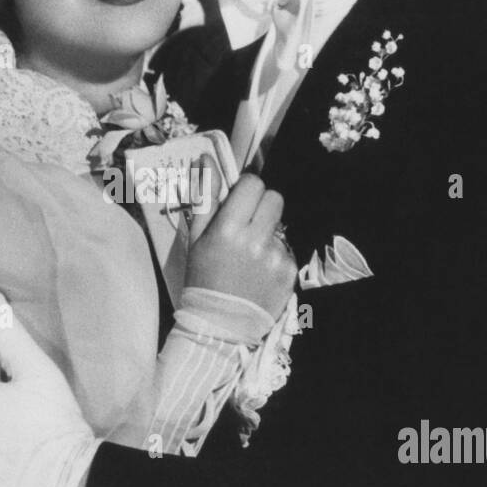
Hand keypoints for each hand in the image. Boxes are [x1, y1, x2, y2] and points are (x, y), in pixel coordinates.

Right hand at [184, 166, 296, 319]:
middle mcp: (256, 240)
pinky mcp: (290, 271)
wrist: (219, 326)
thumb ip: (204, 196)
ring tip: (250, 256)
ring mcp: (276, 257)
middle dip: (261, 205)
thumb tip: (205, 160)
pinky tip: (259, 272)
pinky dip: (275, 256)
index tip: (238, 201)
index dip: (246, 189)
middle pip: (274, 197)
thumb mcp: (196, 238)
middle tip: (247, 224)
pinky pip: (286, 249)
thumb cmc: (203, 278)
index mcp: (229, 229)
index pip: (253, 184)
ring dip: (268, 232)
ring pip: (280, 224)